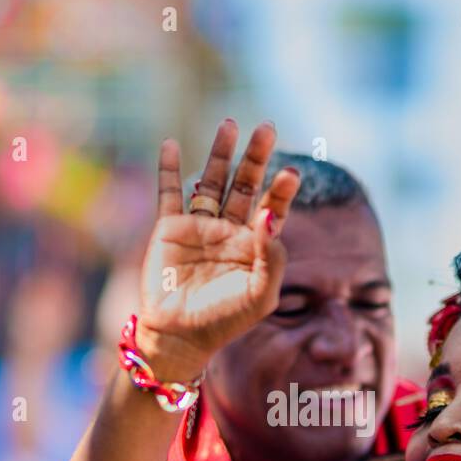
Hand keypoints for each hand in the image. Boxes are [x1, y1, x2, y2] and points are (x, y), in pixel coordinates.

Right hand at [136, 119, 300, 379]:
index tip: (292, 173)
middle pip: (245, 184)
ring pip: (212, 181)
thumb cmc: (225, 321)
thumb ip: (271, 258)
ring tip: (230, 124)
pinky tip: (173, 144)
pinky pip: (169, 193)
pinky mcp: (169, 229)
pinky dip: (169, 169)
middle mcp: (227, 230)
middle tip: (268, 128)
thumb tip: (269, 216)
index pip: (270, 208)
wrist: (181, 337)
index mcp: (252, 245)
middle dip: (256, 157)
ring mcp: (198, 227)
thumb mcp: (259, 296)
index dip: (281, 191)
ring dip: (220, 153)